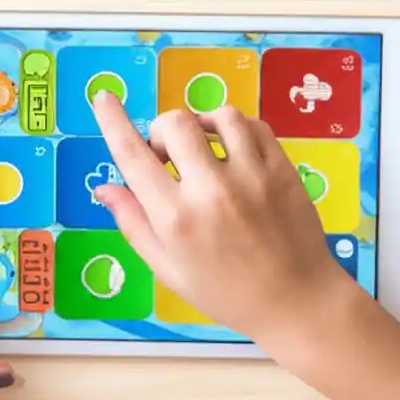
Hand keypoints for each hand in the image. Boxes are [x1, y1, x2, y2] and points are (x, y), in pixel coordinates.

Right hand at [91, 92, 360, 354]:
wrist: (296, 302)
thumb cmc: (225, 292)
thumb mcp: (168, 269)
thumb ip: (134, 224)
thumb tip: (104, 188)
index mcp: (176, 219)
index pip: (133, 156)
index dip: (113, 121)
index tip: (104, 98)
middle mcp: (211, 191)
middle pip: (174, 123)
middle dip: (162, 131)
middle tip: (169, 157)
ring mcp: (252, 176)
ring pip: (218, 116)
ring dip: (202, 125)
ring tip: (203, 148)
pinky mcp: (282, 169)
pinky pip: (253, 125)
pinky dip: (236, 128)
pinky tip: (232, 149)